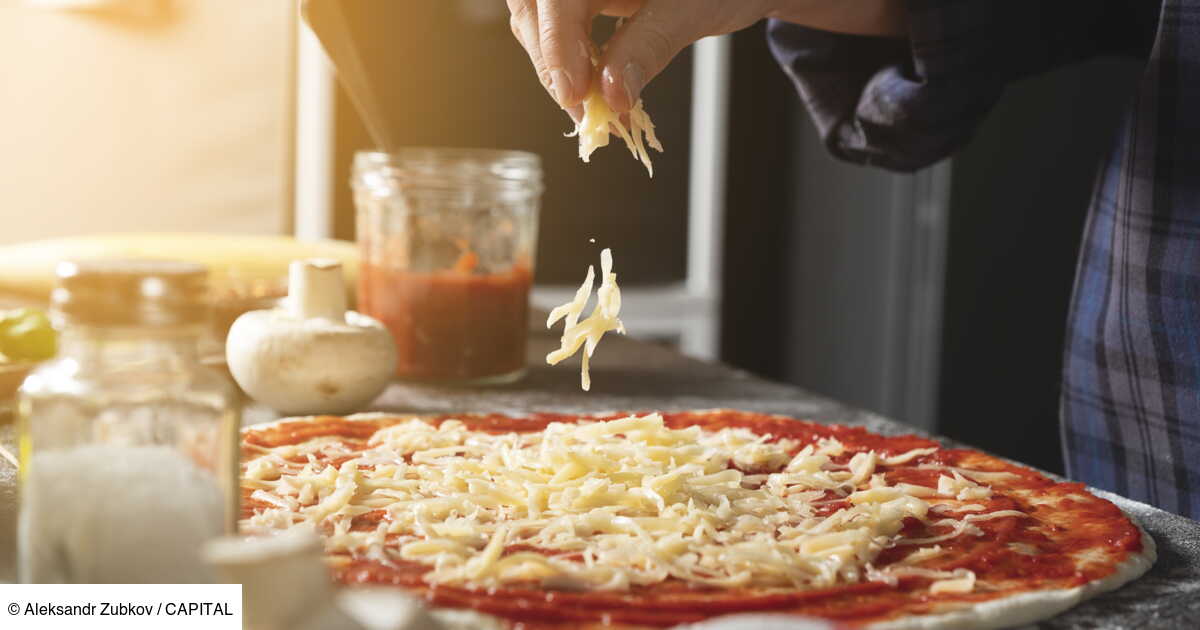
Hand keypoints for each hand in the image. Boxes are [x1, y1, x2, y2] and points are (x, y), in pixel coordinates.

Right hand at [507, 0, 767, 113]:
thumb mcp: (693, 9)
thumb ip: (650, 45)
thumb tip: (613, 94)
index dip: (557, 44)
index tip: (573, 93)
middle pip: (536, 9)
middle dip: (554, 64)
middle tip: (585, 112)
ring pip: (540, 22)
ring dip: (559, 70)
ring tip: (594, 109)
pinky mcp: (584, 0)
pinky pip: (560, 30)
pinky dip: (574, 65)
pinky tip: (595, 91)